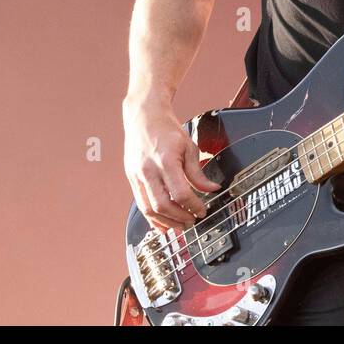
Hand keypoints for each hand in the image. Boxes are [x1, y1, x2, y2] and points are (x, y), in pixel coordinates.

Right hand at [123, 99, 221, 232]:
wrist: (144, 117)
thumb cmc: (166, 130)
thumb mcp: (189, 147)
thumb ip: (198, 172)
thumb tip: (211, 189)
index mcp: (165, 160)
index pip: (180, 193)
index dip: (193, 206)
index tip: (202, 210)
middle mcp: (148, 170)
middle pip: (162, 205)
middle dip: (179, 218)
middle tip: (191, 222)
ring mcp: (137, 176)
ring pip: (148, 209)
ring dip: (165, 222)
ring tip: (179, 226)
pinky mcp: (131, 179)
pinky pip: (140, 204)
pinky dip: (151, 217)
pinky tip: (162, 224)